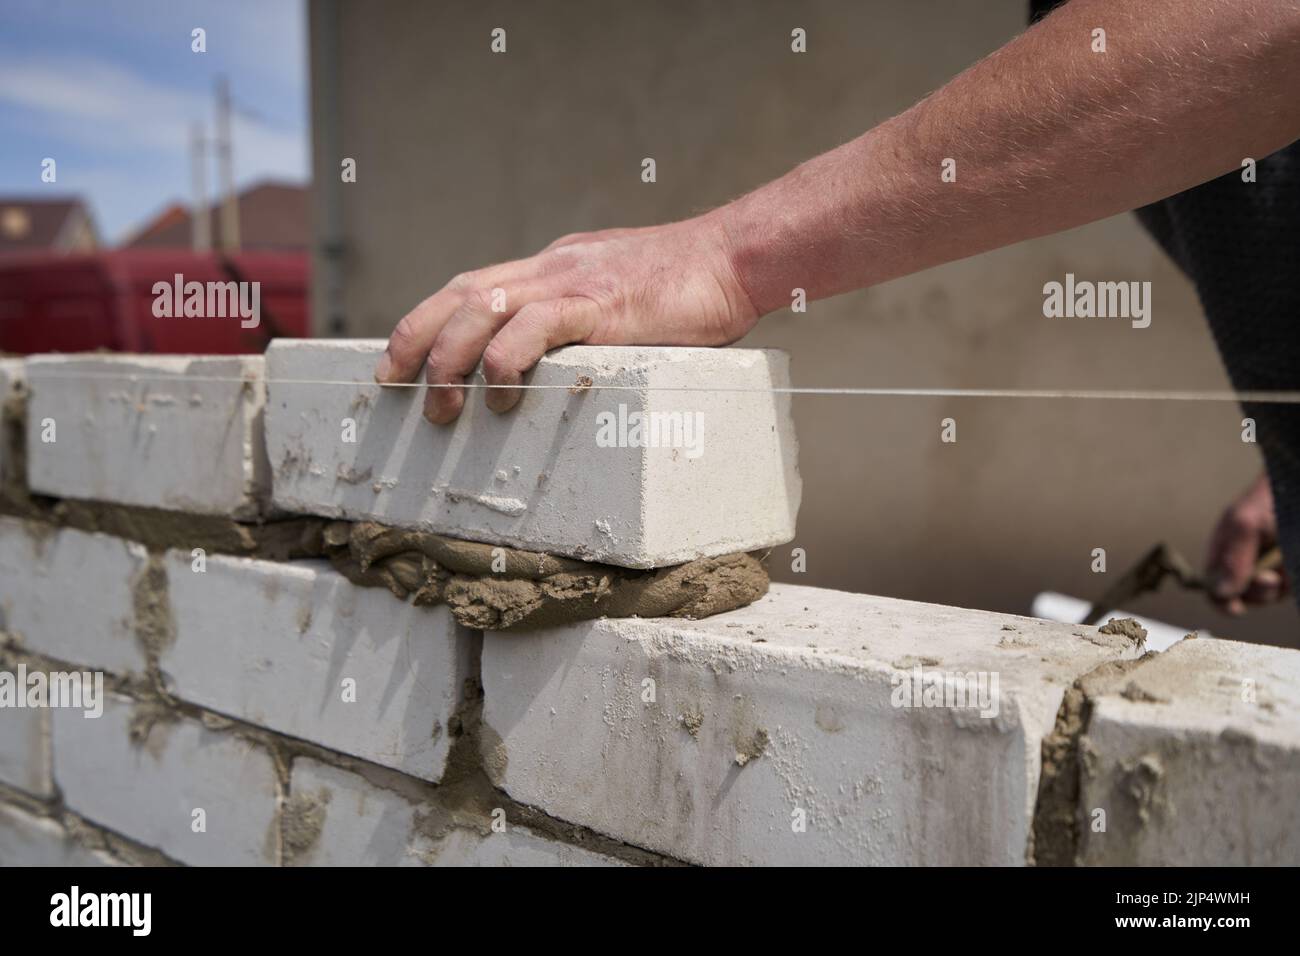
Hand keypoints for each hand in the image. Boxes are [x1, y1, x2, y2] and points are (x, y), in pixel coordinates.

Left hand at [375, 213, 757, 422]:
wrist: (736, 258)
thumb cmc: (693, 287)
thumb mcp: (626, 299)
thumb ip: (592, 320)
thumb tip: (573, 360)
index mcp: (557, 267)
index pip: (475, 286)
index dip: (431, 319)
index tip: (403, 358)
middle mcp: (552, 268)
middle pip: (460, 293)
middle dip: (416, 338)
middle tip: (392, 384)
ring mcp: (572, 283)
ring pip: (482, 309)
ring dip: (450, 360)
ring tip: (441, 407)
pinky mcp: (597, 304)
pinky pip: (532, 328)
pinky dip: (505, 361)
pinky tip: (501, 395)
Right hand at [1204, 472, 1287, 614]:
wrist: (1297, 486)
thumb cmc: (1271, 498)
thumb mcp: (1246, 525)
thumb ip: (1232, 558)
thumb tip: (1220, 592)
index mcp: (1223, 551)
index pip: (1212, 587)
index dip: (1221, 600)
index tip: (1236, 607)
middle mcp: (1243, 562)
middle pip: (1243, 597)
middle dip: (1258, 592)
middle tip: (1272, 577)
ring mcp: (1268, 567)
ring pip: (1270, 595)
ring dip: (1281, 585)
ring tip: (1287, 560)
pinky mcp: (1288, 570)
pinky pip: (1289, 587)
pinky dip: (1292, 580)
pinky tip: (1292, 562)